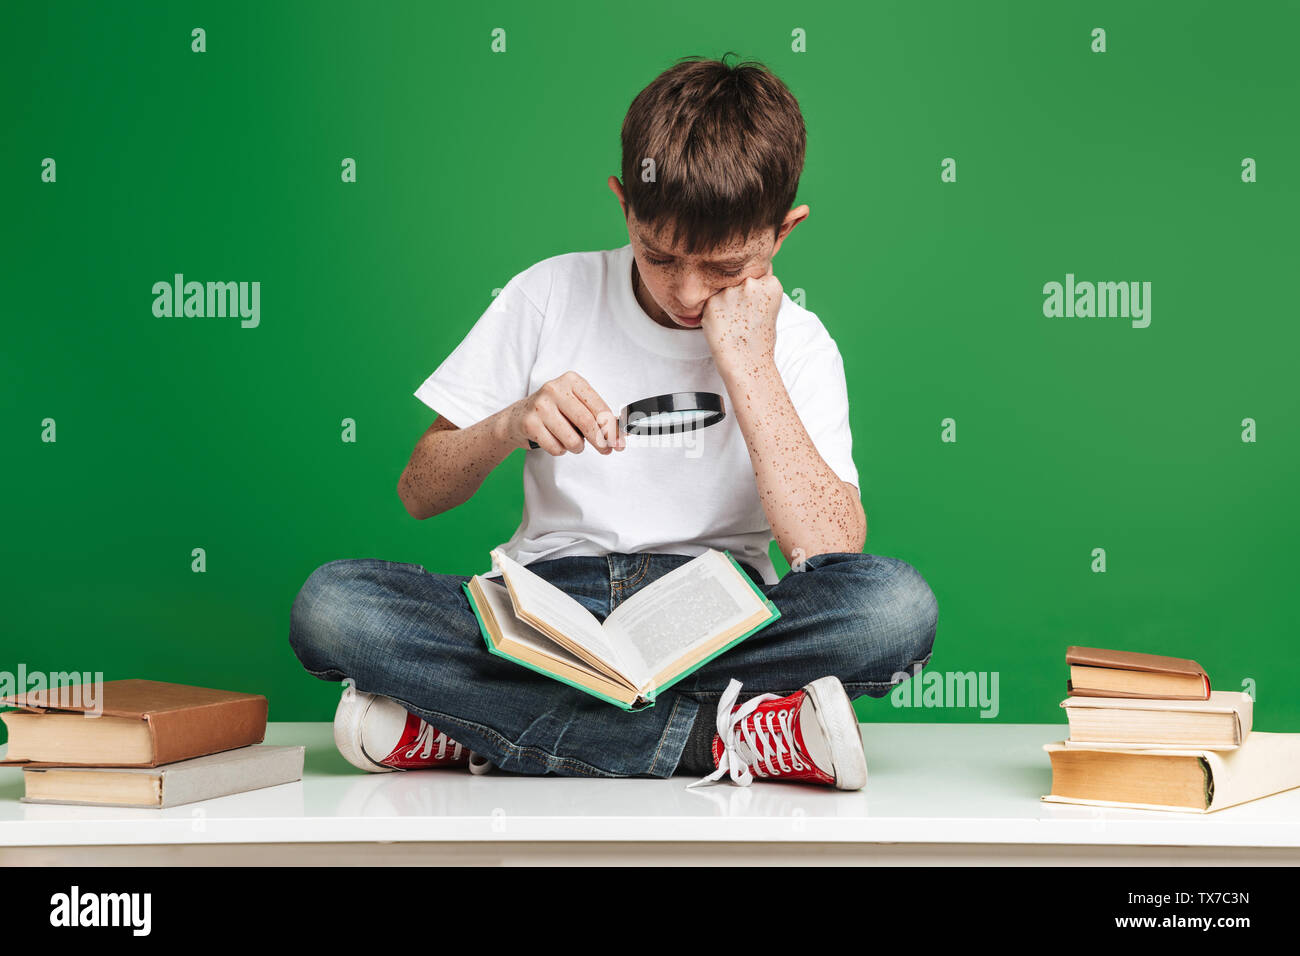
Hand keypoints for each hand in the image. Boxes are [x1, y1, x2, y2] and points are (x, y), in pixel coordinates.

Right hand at [504, 371, 624, 454]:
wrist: (517, 418)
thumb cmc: (553, 412)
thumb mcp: (576, 405)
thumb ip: (597, 416)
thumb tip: (620, 433)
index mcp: (571, 381)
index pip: (598, 407)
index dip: (612, 428)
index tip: (620, 442)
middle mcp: (554, 389)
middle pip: (587, 423)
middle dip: (600, 441)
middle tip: (606, 450)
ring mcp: (540, 406)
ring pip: (572, 439)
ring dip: (577, 447)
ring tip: (572, 442)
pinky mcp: (530, 424)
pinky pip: (557, 448)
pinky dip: (560, 450)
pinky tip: (554, 440)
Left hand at [699, 263, 781, 371]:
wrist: (747, 364)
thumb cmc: (760, 342)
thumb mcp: (770, 310)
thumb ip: (759, 291)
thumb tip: (744, 281)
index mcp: (770, 284)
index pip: (757, 277)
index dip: (753, 294)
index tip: (754, 308)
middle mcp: (751, 283)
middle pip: (738, 281)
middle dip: (738, 295)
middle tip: (741, 318)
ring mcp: (730, 292)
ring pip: (722, 291)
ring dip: (724, 303)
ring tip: (732, 324)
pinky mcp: (711, 303)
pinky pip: (710, 303)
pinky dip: (713, 313)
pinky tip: (722, 327)